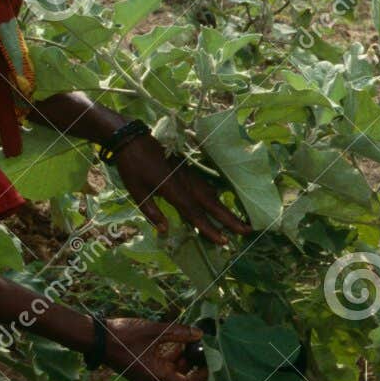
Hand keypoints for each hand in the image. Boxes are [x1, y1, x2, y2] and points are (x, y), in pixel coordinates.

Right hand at [101, 317, 207, 380]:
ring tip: (191, 343)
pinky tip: (178, 342)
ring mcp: (147, 377)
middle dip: (194, 369)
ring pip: (173, 376)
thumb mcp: (154, 331)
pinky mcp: (143, 370)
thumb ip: (178, 333)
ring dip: (184, 362)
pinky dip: (173, 359)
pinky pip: (163, 369)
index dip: (201, 376)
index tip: (211, 361)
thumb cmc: (123, 335)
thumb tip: (199, 334)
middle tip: (204, 352)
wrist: (96, 338)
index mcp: (155, 377)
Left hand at [115, 137, 250, 243]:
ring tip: (239, 221)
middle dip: (229, 219)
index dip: (209, 228)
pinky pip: (206, 186)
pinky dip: (215, 196)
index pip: (194, 213)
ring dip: (225, 209)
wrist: (134, 139)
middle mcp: (186, 183)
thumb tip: (165, 230)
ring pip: (212, 194)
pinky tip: (219, 202)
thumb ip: (152, 212)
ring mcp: (189, 175)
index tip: (223, 240)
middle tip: (247, 230)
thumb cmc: (132, 167)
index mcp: (173, 190)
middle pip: (212, 204)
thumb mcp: (137, 192)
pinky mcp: (188, 170)